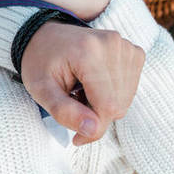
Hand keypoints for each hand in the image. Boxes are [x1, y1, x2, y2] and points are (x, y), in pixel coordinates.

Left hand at [19, 21, 144, 145]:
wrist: (44, 36)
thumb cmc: (40, 63)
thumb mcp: (40, 90)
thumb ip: (64, 111)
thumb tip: (92, 130)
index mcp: (88, 52)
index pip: (107, 106)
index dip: (93, 128)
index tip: (76, 137)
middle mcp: (113, 45)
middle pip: (118, 105)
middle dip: (96, 116)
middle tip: (72, 104)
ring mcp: (126, 46)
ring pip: (126, 100)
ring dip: (104, 105)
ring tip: (81, 91)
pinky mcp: (134, 52)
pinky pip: (131, 89)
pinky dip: (113, 94)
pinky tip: (94, 84)